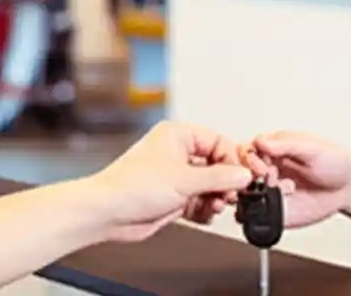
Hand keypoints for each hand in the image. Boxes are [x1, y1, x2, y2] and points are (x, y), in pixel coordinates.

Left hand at [83, 121, 252, 242]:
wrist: (107, 214)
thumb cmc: (130, 186)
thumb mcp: (184, 180)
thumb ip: (219, 178)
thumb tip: (243, 174)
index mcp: (178, 136)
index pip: (217, 141)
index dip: (231, 160)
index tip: (240, 177)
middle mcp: (177, 153)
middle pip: (216, 165)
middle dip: (224, 183)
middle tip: (229, 195)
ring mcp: (175, 176)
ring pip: (209, 185)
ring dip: (214, 198)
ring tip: (214, 205)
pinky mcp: (173, 197)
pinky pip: (198, 201)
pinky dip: (203, 209)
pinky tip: (202, 214)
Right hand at [240, 131, 350, 228]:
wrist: (350, 188)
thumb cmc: (335, 163)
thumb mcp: (313, 148)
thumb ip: (286, 145)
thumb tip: (262, 141)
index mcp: (274, 150)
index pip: (246, 150)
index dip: (248, 158)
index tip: (261, 165)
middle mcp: (268, 170)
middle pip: (239, 173)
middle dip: (246, 177)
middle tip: (265, 180)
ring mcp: (270, 191)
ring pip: (242, 194)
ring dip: (245, 196)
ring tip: (267, 195)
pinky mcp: (275, 211)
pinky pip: (253, 215)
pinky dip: (249, 215)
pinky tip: (262, 210)